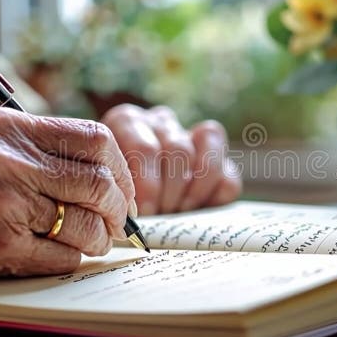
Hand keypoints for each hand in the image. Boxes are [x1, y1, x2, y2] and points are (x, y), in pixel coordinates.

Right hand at [0, 108, 135, 282]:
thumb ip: (50, 150)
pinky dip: (72, 257)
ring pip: (85, 222)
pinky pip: (62, 254)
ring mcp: (3, 200)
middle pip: (97, 181)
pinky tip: (61, 253)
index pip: (95, 137)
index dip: (120, 168)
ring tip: (94, 241)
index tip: (123, 190)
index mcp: (12, 127)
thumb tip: (116, 178)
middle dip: (118, 209)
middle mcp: (7, 158)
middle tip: (118, 223)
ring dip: (99, 239)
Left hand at [101, 104, 241, 214]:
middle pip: (178, 151)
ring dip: (192, 194)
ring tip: (177, 212)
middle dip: (169, 191)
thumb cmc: (111, 195)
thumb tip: (132, 215)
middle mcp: (161, 122)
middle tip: (161, 214)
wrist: (122, 199)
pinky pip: (229, 180)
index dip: (147, 185)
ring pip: (207, 158)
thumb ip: (117, 192)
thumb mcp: (107, 188)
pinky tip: (194, 211)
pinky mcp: (221, 163)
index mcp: (128, 122)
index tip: (144, 212)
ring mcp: (194, 138)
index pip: (146, 148)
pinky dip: (214, 200)